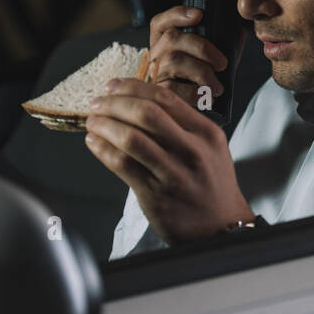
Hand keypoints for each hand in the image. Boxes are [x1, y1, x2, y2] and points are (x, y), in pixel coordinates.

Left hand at [84, 78, 251, 244]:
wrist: (220, 226)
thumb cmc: (210, 183)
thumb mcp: (210, 147)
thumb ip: (183, 124)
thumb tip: (139, 101)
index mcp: (206, 132)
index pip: (165, 98)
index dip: (133, 88)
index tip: (114, 86)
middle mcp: (192, 150)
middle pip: (146, 114)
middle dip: (115, 103)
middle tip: (98, 104)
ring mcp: (173, 174)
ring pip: (131, 139)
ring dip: (105, 126)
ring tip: (93, 123)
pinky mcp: (155, 195)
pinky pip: (123, 165)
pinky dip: (103, 150)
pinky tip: (94, 143)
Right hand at [145, 5, 229, 107]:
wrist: (195, 105)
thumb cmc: (202, 76)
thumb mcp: (209, 54)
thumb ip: (220, 40)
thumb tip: (238, 32)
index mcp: (164, 40)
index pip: (162, 20)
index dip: (178, 14)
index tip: (199, 15)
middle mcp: (155, 53)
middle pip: (172, 38)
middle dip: (202, 48)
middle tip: (222, 63)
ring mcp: (154, 72)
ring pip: (174, 62)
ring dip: (202, 73)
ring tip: (217, 86)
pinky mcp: (158, 91)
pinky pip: (172, 88)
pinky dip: (194, 93)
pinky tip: (206, 97)